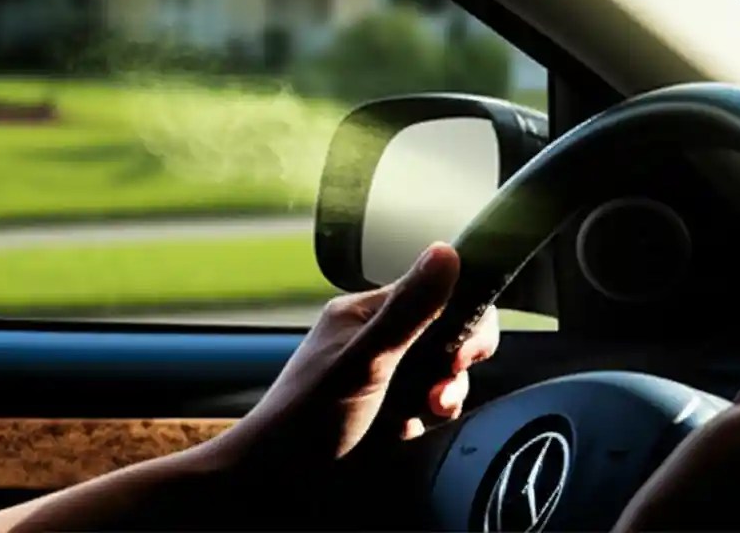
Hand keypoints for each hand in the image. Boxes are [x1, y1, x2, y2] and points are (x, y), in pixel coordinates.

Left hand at [202, 242, 497, 520]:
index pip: (437, 295)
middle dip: (455, 366)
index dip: (464, 321)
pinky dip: (429, 422)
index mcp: (367, 314)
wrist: (275, 487)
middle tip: (440, 391)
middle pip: (448, 338)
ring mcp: (386, 380)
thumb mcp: (365, 359)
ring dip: (445, 396)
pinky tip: (408, 432)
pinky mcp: (391, 415)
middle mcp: (379, 341)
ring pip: (444, 376)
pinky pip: (432, 410)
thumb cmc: (305, 419)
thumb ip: (410, 310)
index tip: (462, 353)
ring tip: (426, 413)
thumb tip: (447, 252)